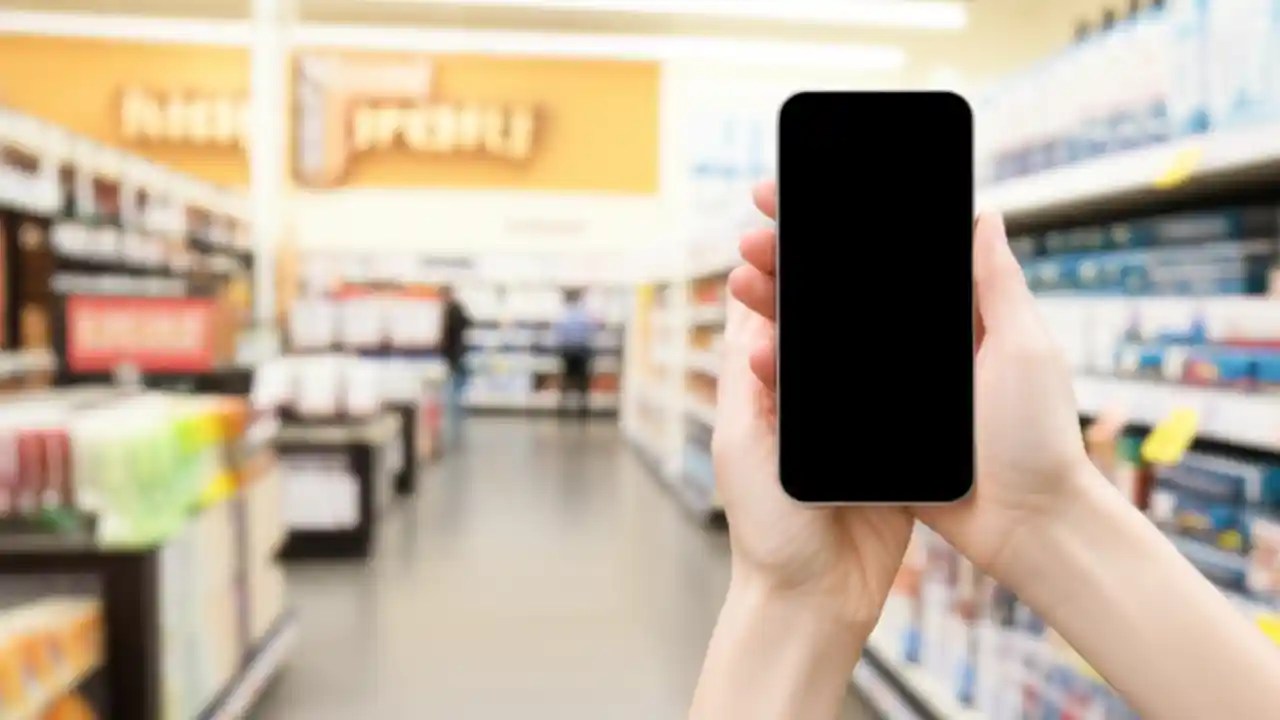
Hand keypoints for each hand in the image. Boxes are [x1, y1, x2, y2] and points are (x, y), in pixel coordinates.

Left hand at [715, 180, 911, 628]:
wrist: (817, 595)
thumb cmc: (767, 526)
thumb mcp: (743, 443)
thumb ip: (749, 381)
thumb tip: (748, 310)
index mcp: (768, 387)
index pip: (770, 312)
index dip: (771, 265)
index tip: (773, 215)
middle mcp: (810, 393)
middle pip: (822, 317)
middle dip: (826, 267)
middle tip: (835, 211)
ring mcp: (854, 414)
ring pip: (867, 344)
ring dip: (873, 301)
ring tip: (890, 247)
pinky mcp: (894, 438)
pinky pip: (903, 386)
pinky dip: (911, 352)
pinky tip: (929, 312)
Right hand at [730, 180, 1094, 582]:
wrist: (1025, 524)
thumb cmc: (1036, 436)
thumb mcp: (1023, 347)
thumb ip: (998, 285)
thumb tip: (985, 214)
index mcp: (948, 322)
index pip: (885, 263)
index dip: (842, 230)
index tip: (799, 201)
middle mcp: (910, 352)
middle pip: (841, 298)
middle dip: (791, 265)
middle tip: (752, 239)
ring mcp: (886, 392)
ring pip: (821, 344)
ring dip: (778, 310)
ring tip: (742, 283)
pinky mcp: (869, 433)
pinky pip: (820, 399)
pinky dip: (785, 375)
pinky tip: (757, 351)